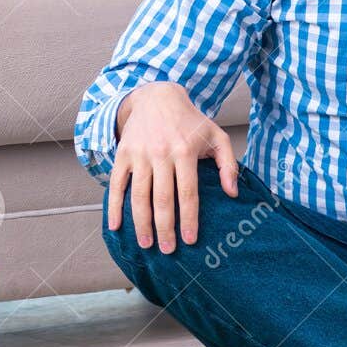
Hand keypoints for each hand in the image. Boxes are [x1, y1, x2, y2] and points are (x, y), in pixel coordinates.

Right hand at [106, 81, 237, 253]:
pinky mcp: (122, 154)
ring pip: (139, 195)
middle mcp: (160, 153)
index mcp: (184, 151)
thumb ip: (228, 164)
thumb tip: (232, 193)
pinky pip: (116, 184)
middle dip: (165, 228)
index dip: (189, 219)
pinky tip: (116, 226)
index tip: (190, 240)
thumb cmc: (190, 121)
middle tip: (167, 250)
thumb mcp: (216, 135)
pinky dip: (114, 206)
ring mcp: (139, 154)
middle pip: (162, 199)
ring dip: (141, 223)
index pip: (188, 192)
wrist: (157, 96)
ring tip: (146, 243)